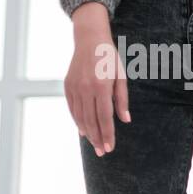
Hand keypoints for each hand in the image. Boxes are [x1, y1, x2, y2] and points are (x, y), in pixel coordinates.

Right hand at [64, 2, 127, 156]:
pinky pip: (72, 108)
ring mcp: (74, 88)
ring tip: (94, 145)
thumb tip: (125, 120)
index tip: (110, 147)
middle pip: (91, 120)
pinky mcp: (67, 86)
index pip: (104, 117)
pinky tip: (83, 130)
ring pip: (80, 116)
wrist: (89, 40)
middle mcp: (86, 89)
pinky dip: (77, 120)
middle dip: (97, 138)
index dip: (107, 134)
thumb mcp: (121, 77)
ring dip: (87, 133)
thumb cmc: (110, 59)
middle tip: (103, 152)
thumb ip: (122, 100)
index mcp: (101, 87)